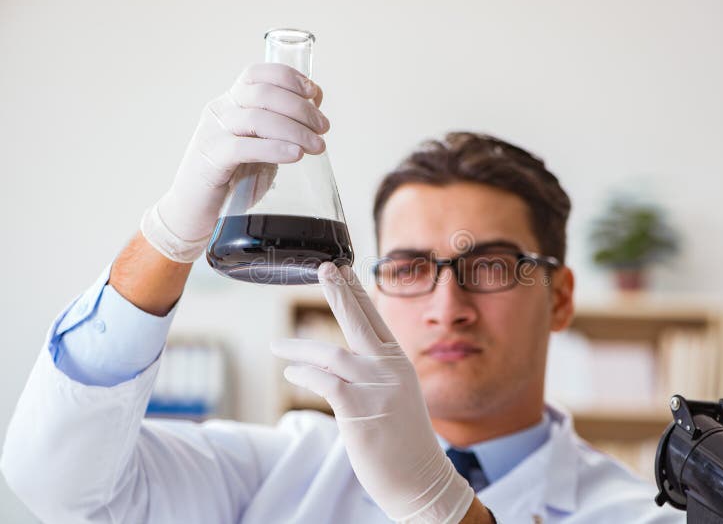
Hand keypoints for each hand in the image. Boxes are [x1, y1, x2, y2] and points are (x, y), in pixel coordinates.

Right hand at [141, 63, 329, 261]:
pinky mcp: (211, 159)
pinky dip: (275, 149)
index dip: (289, 78)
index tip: (314, 93)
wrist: (197, 211)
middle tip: (323, 128)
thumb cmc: (234, 179)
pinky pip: (244, 147)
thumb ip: (281, 127)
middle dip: (301, 108)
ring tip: (317, 146)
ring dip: (295, 130)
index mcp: (232, 102)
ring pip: (257, 118)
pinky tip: (296, 155)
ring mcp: (213, 133)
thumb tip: (315, 107)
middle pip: (263, 94)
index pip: (257, 74)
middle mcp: (220, 110)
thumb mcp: (262, 145)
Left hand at [271, 263, 473, 522]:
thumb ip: (373, 373)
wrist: (420, 481)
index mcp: (399, 363)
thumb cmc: (403, 442)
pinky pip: (323, 382)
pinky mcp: (359, 409)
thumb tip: (336, 359)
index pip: (375, 318)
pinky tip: (290, 373)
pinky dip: (303, 374)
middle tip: (324, 267)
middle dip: (340, 291)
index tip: (343, 268)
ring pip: (331, 352)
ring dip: (299, 347)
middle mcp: (390, 369)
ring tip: (275, 346)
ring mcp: (376, 387)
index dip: (357, 292)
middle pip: (360, 319)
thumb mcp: (395, 397)